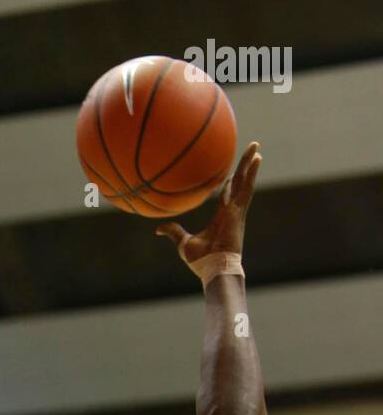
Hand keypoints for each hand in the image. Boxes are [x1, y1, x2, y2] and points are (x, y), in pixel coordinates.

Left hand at [155, 141, 261, 266]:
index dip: (230, 183)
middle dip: (244, 167)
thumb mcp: (183, 243)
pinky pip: (246, 187)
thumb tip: (158, 229)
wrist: (213, 268)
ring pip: (245, 182)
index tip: (232, 172)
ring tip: (255, 146)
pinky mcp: (239, 210)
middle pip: (239, 184)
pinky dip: (252, 173)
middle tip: (250, 150)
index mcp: (222, 217)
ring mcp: (237, 210)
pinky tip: (257, 159)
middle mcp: (232, 211)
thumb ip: (174, 232)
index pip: (227, 195)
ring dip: (250, 164)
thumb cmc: (201, 260)